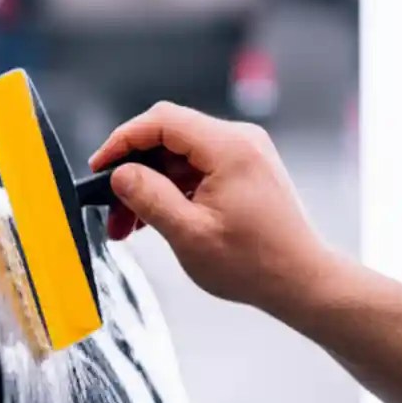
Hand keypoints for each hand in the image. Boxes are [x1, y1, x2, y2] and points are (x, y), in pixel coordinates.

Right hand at [90, 102, 334, 311]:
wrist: (302, 282)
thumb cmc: (255, 264)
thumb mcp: (189, 234)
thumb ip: (149, 198)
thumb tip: (120, 174)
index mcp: (229, 147)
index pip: (161, 120)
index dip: (123, 140)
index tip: (100, 167)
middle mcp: (240, 140)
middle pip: (169, 135)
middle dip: (134, 170)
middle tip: (110, 207)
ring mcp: (245, 154)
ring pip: (180, 155)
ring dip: (151, 184)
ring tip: (129, 225)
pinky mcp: (245, 170)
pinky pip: (197, 168)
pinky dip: (172, 189)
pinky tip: (155, 218)